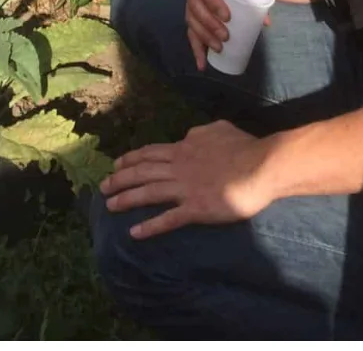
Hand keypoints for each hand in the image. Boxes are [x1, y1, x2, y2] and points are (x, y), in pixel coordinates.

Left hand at [99, 121, 272, 237]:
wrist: (261, 166)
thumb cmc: (243, 146)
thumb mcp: (216, 129)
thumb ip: (199, 133)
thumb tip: (188, 136)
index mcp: (183, 148)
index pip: (150, 153)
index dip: (130, 159)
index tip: (116, 165)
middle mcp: (178, 167)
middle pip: (142, 172)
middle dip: (120, 180)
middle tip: (102, 187)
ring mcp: (186, 188)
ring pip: (149, 193)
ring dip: (127, 199)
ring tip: (109, 206)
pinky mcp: (196, 209)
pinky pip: (168, 219)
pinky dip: (150, 226)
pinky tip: (135, 233)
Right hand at [185, 0, 264, 69]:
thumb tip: (265, 22)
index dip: (213, 3)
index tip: (227, 17)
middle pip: (196, 7)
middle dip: (209, 25)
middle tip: (226, 37)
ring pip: (191, 19)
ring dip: (203, 37)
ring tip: (218, 49)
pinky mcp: (191, 9)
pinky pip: (190, 29)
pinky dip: (195, 47)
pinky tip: (201, 63)